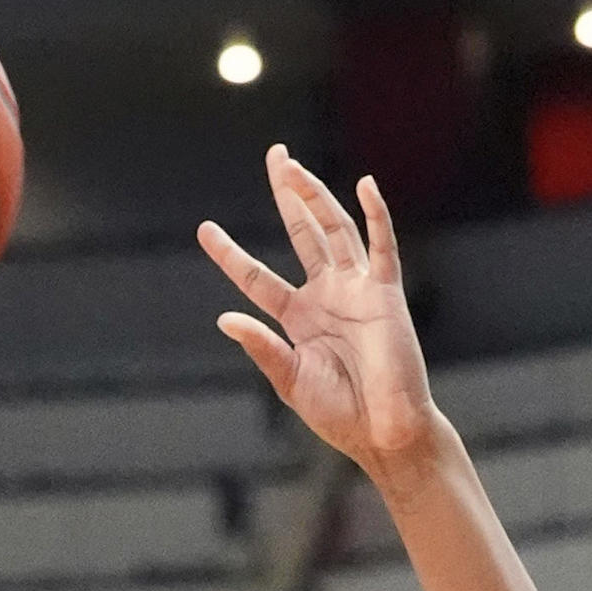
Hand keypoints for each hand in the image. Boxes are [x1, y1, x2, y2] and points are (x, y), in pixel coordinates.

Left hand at [200, 149, 438, 483]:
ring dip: (315, 196)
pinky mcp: (386, 294)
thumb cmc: (340, 415)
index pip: (258, 277)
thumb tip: (226, 318)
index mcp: (299, 318)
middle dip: (288, 194)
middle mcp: (327, 295)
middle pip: (302, 232)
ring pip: (335, 228)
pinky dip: (376, 215)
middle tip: (275, 156)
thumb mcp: (290, 381)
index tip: (205, 230)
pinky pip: (383, 246)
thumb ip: (262, 347)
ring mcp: (357, 290)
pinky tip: (364, 186)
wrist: (385, 434)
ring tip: (292, 167)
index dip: (231, 255)